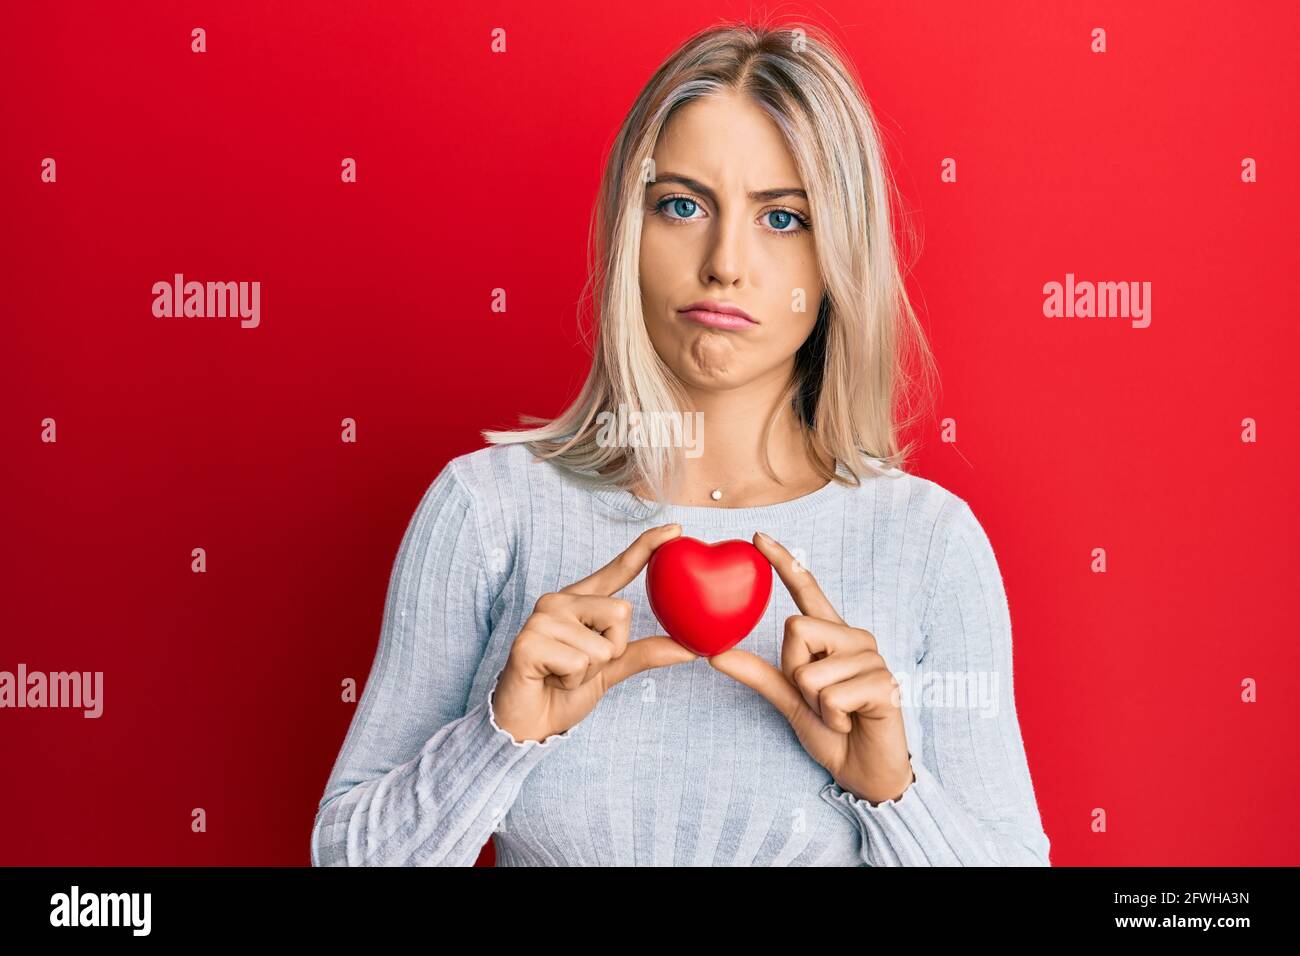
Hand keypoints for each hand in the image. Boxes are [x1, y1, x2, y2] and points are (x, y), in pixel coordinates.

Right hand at [492, 523, 698, 742]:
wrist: (527, 724)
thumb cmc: (563, 691)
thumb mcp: (610, 668)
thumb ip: (644, 653)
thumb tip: (690, 648)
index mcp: (579, 601)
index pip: (618, 569)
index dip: (647, 547)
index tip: (677, 529)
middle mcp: (559, 601)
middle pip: (621, 612)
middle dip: (612, 651)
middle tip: (581, 666)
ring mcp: (541, 619)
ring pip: (602, 644)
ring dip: (590, 671)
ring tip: (562, 674)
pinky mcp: (528, 642)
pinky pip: (579, 662)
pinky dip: (573, 680)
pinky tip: (550, 679)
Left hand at [707, 531, 915, 804]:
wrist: (866, 771)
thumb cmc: (832, 732)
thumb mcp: (790, 700)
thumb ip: (759, 674)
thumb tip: (715, 653)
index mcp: (833, 635)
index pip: (806, 591)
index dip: (784, 564)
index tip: (757, 537)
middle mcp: (855, 638)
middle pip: (795, 629)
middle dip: (795, 672)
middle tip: (818, 699)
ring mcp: (873, 659)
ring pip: (810, 670)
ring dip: (814, 704)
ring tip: (838, 714)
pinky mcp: (885, 684)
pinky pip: (831, 696)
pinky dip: (831, 718)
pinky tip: (851, 723)